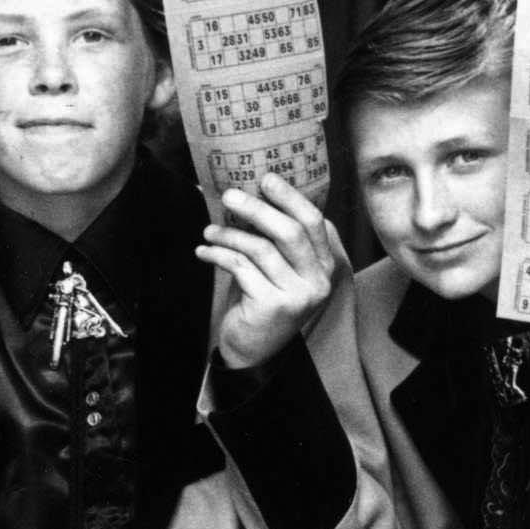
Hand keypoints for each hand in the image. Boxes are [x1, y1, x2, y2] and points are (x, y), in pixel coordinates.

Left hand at [198, 174, 334, 368]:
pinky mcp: (274, 306)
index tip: (265, 178)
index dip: (290, 197)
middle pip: (289, 232)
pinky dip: (218, 255)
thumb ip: (280, 237)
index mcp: (325, 264)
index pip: (314, 221)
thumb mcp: (280, 267)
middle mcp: (318, 281)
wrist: (254, 350)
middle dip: (256, 209)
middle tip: (228, 196)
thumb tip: (254, 190)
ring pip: (261, 249)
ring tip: (209, 232)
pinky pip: (241, 267)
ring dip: (229, 235)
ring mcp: (299, 296)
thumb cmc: (264, 299)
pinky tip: (204, 252)